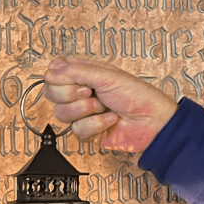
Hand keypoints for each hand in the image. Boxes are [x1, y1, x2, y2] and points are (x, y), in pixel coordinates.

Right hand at [43, 58, 177, 152]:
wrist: (153, 121)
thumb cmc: (138, 95)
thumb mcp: (106, 75)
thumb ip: (75, 72)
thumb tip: (50, 72)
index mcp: (84, 74)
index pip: (54, 73)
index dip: (58, 78)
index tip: (75, 79)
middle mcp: (81, 93)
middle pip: (52, 94)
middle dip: (70, 94)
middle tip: (90, 93)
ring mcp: (83, 113)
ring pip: (61, 114)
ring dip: (84, 110)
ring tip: (102, 107)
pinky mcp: (89, 132)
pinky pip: (76, 131)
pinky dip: (95, 125)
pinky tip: (110, 119)